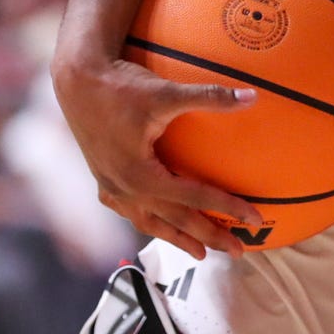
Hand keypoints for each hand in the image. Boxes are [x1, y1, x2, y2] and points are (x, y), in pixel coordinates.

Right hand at [52, 52, 262, 260]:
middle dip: (208, 237)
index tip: (256, 220)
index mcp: (140, 175)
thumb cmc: (121, 86)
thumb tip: (252, 97)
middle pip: (175, 220)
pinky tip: (158, 223)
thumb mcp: (166, 92)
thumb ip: (211, 97)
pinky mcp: (103, 179)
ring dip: (177, 238)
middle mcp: (124, 189)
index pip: (195, 198)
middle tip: (239, 251)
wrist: (77, 79)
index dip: (228, 209)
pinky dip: (149, 221)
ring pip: (149, 222)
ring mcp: (110, 187)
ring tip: (201, 254)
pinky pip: (130, 211)